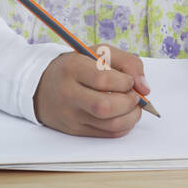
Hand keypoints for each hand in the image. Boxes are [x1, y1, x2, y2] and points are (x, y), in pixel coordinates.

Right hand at [33, 42, 150, 136]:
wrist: (42, 87)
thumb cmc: (76, 67)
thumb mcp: (98, 53)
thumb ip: (127, 62)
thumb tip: (145, 88)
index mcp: (72, 68)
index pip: (103, 79)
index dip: (125, 82)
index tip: (130, 81)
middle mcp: (68, 93)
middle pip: (105, 106)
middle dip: (129, 102)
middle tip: (134, 96)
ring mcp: (71, 115)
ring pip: (109, 124)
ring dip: (130, 117)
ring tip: (132, 106)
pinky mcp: (75, 131)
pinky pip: (107, 134)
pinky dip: (123, 126)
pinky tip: (124, 115)